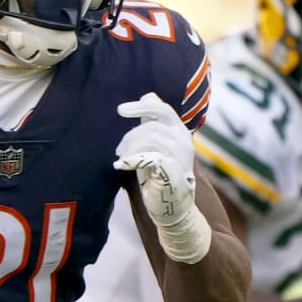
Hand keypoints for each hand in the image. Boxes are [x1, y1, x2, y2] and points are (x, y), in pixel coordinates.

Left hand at [113, 92, 195, 225]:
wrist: (173, 204)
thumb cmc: (161, 172)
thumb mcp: (158, 144)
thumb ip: (154, 123)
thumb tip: (148, 97)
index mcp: (179, 131)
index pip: (162, 109)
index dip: (141, 106)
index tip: (120, 110)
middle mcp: (183, 139)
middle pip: (157, 119)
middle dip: (134, 124)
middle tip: (118, 145)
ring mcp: (180, 154)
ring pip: (150, 137)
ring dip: (129, 146)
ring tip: (121, 158)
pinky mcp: (173, 169)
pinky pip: (149, 156)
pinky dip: (131, 159)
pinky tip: (121, 166)